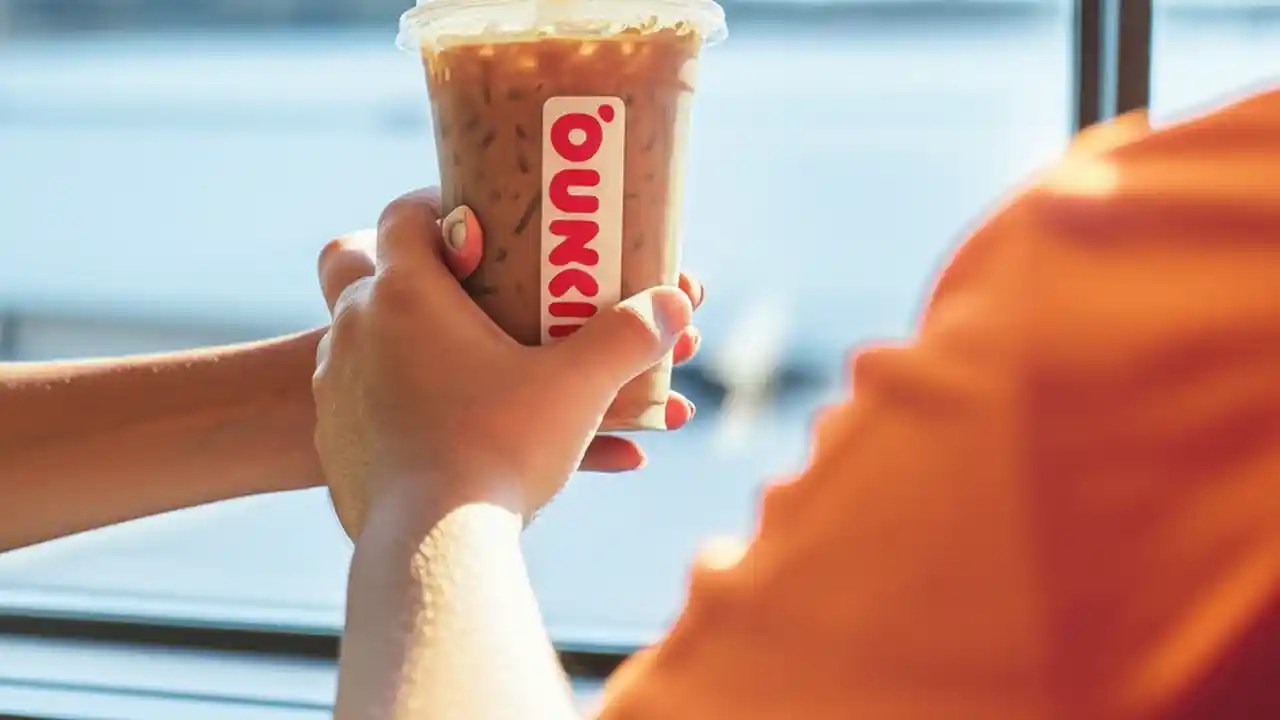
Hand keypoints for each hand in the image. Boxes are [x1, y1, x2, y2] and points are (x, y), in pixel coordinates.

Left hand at [314, 188, 702, 537]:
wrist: (430, 549)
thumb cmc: (502, 451)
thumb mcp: (576, 388)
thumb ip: (627, 339)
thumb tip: (676, 303)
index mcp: (404, 293)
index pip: (401, 216)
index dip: (432, 208)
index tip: (468, 221)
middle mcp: (355, 329)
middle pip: (356, 266)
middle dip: (402, 269)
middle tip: (452, 288)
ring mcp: (336, 386)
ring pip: (355, 336)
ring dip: (394, 335)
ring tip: (454, 358)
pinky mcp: (333, 440)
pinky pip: (358, 398)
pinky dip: (387, 396)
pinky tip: (433, 419)